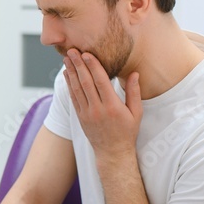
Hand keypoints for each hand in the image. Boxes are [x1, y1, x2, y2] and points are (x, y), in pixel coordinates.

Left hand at [63, 49, 142, 163]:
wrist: (113, 153)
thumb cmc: (127, 132)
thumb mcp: (136, 113)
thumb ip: (134, 92)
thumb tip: (134, 73)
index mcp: (112, 107)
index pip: (100, 82)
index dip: (92, 66)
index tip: (87, 53)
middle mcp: (97, 109)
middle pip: (85, 83)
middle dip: (78, 65)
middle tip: (72, 50)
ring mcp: (86, 114)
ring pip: (76, 89)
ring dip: (71, 72)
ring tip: (66, 58)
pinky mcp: (80, 117)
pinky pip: (73, 98)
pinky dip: (69, 85)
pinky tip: (67, 74)